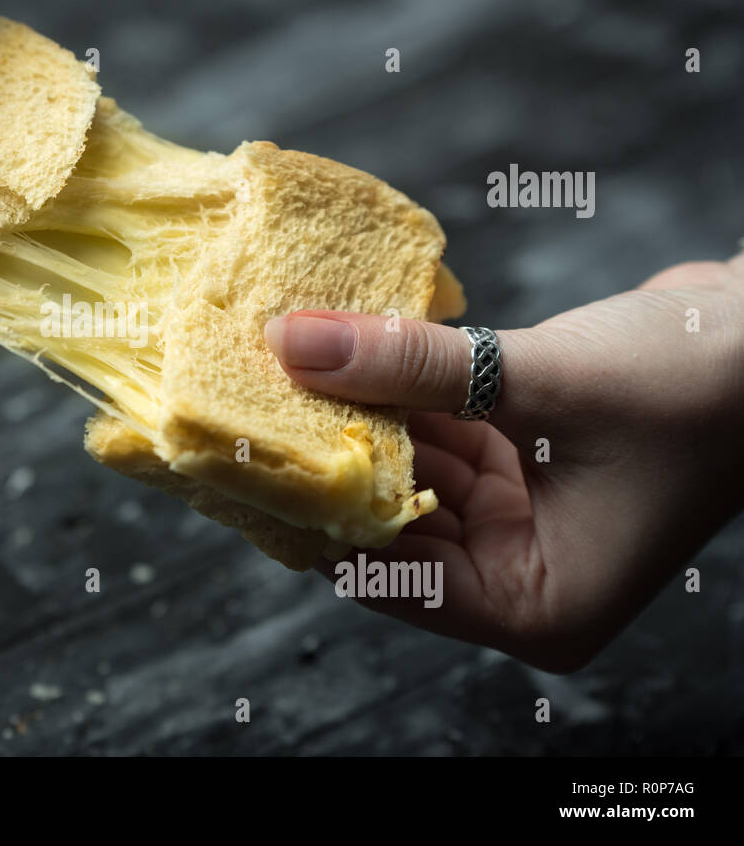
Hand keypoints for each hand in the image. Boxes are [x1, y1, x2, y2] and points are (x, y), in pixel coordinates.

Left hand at [264, 251, 743, 671]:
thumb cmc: (702, 385)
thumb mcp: (544, 378)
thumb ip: (413, 365)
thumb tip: (294, 344)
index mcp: (535, 603)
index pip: (388, 575)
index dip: (318, 511)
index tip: (250, 449)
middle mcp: (519, 573)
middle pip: (388, 525)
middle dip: (331, 458)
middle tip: (249, 396)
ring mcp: (515, 518)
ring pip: (403, 473)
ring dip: (356, 418)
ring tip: (282, 362)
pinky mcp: (513, 464)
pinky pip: (433, 437)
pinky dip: (396, 398)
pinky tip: (343, 351)